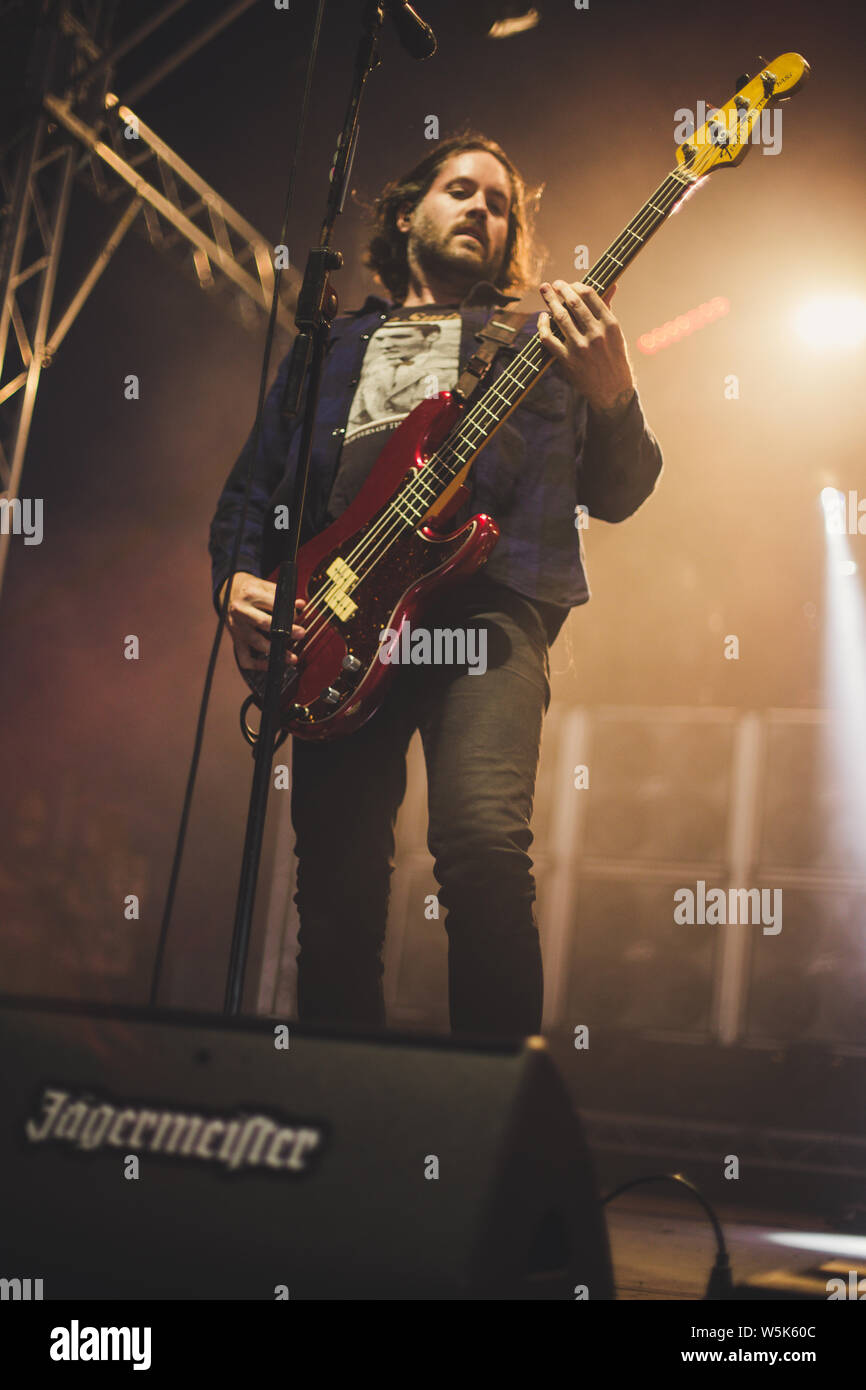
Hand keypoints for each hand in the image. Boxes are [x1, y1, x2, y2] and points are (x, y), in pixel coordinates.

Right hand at [220, 571, 306, 671]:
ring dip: (275, 652)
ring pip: (255, 642)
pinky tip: (271, 665)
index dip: (288, 611)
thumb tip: (300, 605)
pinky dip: (258, 665)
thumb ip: (283, 597)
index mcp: (250, 594)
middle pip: (263, 622)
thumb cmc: (252, 590)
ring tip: (291, 658)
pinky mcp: (235, 640)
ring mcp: (237, 627)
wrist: (229, 592)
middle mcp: (241, 610)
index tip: (299, 617)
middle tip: (301, 634)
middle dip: (285, 630)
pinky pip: (245, 657)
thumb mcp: (266, 586)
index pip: (273, 604)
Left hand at [537, 279, 635, 419]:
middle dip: (560, 289)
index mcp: (610, 324)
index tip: (569, 284)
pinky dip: (543, 325)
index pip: (589, 295)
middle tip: (552, 284)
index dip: (576, 285)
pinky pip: (548, 338)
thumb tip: (612, 283)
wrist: (613, 391)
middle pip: (573, 302)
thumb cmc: (614, 358)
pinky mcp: (567, 360)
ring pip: (560, 317)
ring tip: (544, 291)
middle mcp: (596, 334)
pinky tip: (542, 317)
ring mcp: (581, 347)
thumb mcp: (616, 334)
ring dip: (549, 300)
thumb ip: (608, 309)